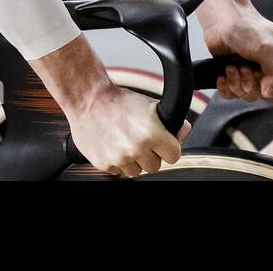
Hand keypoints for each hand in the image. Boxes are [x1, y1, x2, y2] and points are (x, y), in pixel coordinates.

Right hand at [66, 82, 190, 177]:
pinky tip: (115, 145)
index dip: (171, 149)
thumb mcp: (151, 106)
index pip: (174, 156)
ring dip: (135, 160)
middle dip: (152, 155)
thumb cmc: (120, 101)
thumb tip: (183, 130)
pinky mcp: (104, 164)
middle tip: (144, 141)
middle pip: (155, 166)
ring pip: (137, 171)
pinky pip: (119, 171)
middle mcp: (136, 148)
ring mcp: (119, 158)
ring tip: (128, 142)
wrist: (89, 101)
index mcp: (152, 134)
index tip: (166, 145)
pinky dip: (119, 162)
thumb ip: (169, 122)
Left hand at [196, 0, 272, 103]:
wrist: (222, 22)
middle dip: (250, 83)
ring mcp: (251, 73)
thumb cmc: (247, 27)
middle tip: (245, 67)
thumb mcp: (267, 49)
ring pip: (248, 95)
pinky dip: (226, 88)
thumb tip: (271, 93)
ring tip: (232, 67)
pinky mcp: (235, 77)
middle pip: (265, 95)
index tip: (265, 84)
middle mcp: (268, 69)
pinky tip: (223, 76)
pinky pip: (232, 95)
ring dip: (237, 84)